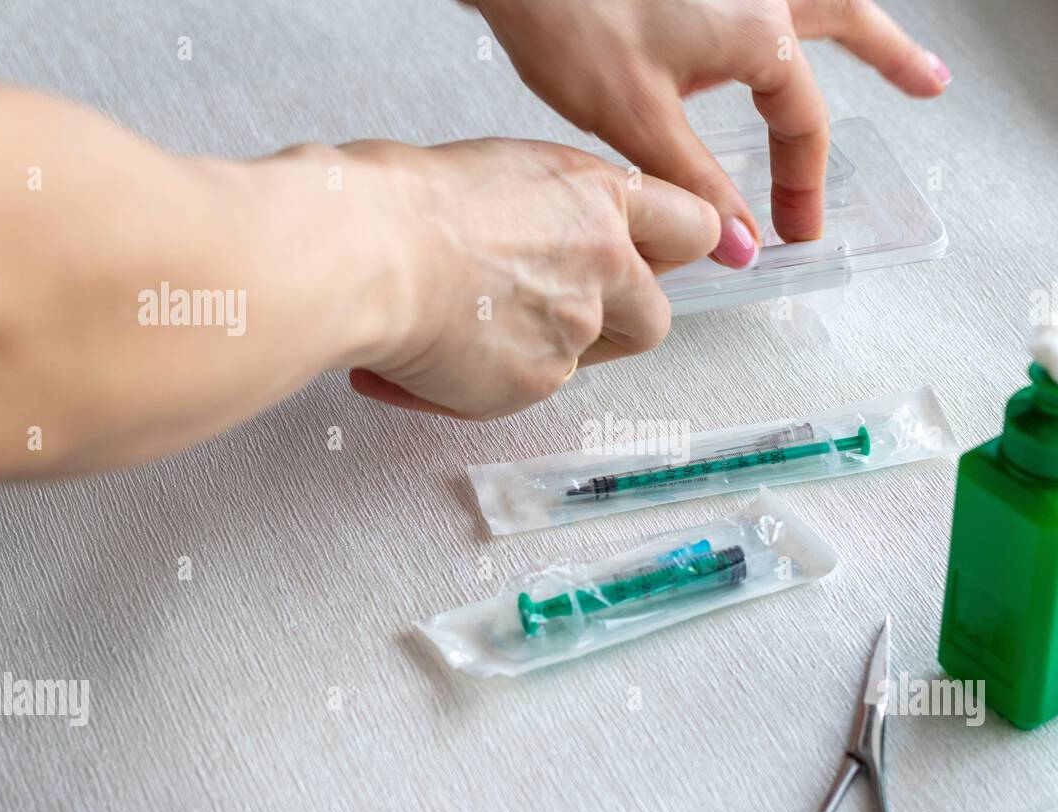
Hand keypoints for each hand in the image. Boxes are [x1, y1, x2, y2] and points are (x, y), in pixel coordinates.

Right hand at [341, 137, 719, 419]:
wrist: (365, 255)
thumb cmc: (406, 201)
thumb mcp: (502, 173)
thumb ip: (552, 212)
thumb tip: (546, 237)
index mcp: (598, 197)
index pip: (691, 226)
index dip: (677, 250)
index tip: (664, 261)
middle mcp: (604, 264)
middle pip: (655, 315)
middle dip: (618, 323)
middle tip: (559, 311)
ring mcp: (576, 329)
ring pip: (585, 359)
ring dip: (543, 350)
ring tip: (473, 326)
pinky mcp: (539, 382)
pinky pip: (524, 391)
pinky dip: (481, 381)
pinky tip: (430, 356)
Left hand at [467, 0, 948, 264]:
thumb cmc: (565, 7)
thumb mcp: (637, 118)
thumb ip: (694, 183)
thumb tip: (739, 243)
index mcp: (759, 30)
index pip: (801, 123)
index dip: (801, 184)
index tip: (795, 230)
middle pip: (846, 21)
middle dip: (890, 56)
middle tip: (930, 82)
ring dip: (849, 20)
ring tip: (877, 42)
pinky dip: (789, 11)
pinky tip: (776, 26)